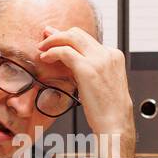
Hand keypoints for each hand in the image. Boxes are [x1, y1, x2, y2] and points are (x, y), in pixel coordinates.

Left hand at [38, 26, 135, 157]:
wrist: (115, 123)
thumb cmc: (109, 110)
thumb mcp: (103, 83)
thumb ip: (92, 70)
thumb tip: (74, 63)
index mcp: (113, 56)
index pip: (88, 40)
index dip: (70, 39)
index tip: (58, 40)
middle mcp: (108, 54)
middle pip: (79, 33)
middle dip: (59, 34)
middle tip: (46, 36)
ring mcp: (98, 59)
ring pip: (71, 37)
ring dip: (53, 40)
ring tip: (42, 48)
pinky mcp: (87, 68)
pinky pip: (64, 51)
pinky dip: (52, 52)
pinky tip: (45, 57)